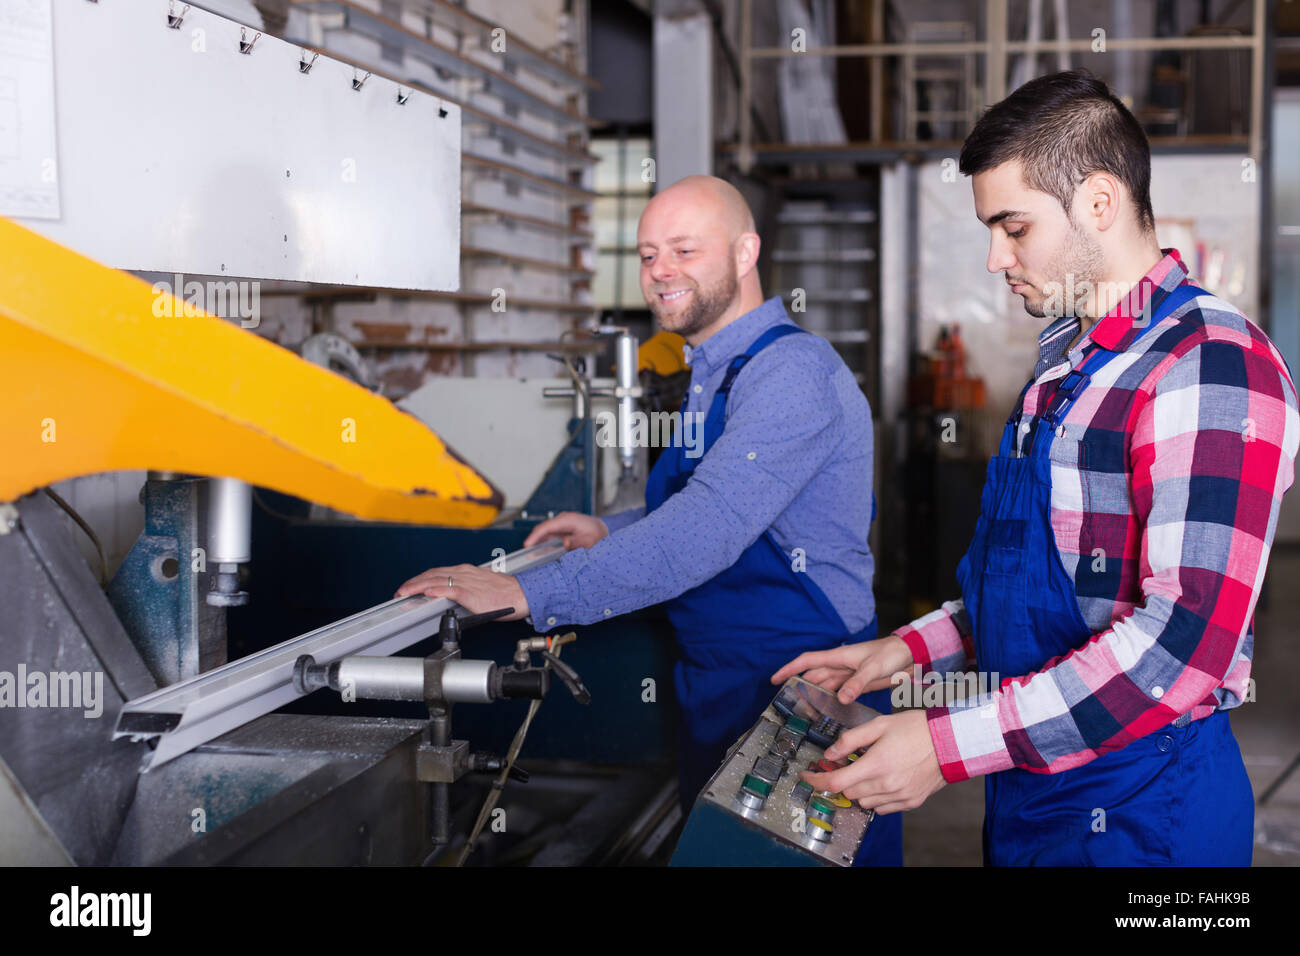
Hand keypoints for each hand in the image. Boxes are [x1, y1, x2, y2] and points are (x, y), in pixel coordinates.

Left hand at [394, 564, 527, 620]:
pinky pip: (451, 590)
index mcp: (466, 572)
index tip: (409, 587)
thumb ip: (465, 590)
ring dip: (418, 586)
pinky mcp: (472, 593)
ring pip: (437, 581)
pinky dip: (437, 590)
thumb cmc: (506, 594)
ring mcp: (468, 582)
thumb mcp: (482, 587)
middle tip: (400, 591)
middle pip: (432, 575)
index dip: (420, 580)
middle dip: (413, 583)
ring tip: (405, 592)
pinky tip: (427, 593)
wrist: (522, 595)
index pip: (437, 573)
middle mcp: (465, 573)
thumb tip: (453, 597)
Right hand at [523, 512, 608, 550]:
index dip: (536, 536)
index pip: (547, 527)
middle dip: (533, 540)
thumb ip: (577, 542)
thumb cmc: (596, 535)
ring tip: (531, 555)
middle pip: (542, 529)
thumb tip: (565, 542)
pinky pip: (548, 536)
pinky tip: (539, 552)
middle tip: (527, 554)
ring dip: (537, 543)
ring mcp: (560, 524)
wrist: (600, 530)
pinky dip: (543, 543)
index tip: (527, 545)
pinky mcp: (560, 529)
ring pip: (544, 533)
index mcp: (568, 520)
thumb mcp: (590, 540)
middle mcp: (562, 520)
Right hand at [770, 635, 913, 703]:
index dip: (789, 669)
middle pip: (813, 676)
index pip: (806, 661)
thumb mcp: (873, 668)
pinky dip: (831, 700)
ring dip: (814, 696)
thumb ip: (857, 683)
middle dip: (799, 688)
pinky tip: (828, 710)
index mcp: (839, 657)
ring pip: (824, 685)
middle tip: (789, 704)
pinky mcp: (857, 682)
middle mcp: (840, 665)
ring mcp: (848, 674)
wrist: (909, 654)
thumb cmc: (890, 654)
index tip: (775, 679)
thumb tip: (841, 698)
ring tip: (805, 711)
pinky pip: (838, 691)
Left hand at [800, 710, 945, 813]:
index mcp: (876, 764)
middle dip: (841, 779)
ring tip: (868, 769)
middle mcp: (886, 785)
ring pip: (864, 802)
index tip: (807, 776)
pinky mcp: (911, 802)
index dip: (816, 781)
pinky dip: (876, 797)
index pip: (835, 783)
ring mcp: (899, 796)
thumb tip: (829, 754)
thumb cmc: (916, 728)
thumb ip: (850, 740)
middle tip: (845, 764)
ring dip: (858, 789)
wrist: (951, 741)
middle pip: (848, 793)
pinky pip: (882, 807)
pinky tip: (882, 780)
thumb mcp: (879, 724)